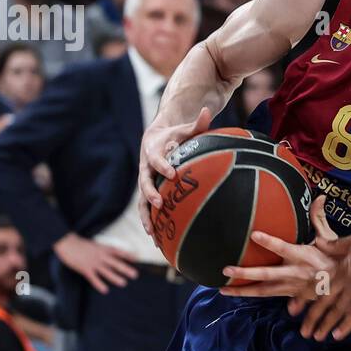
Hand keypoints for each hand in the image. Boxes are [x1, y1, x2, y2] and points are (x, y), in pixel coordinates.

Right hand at [52, 234, 138, 294]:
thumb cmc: (80, 244)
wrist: (66, 243)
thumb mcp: (94, 245)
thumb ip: (102, 251)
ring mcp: (93, 262)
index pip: (118, 252)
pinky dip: (99, 284)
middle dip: (125, 269)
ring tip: (123, 283)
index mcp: (103, 249)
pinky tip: (105, 290)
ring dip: (115, 277)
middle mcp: (100, 256)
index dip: (128, 256)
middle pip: (115, 263)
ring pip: (106, 271)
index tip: (137, 259)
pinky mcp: (85, 268)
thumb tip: (110, 255)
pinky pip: (93, 277)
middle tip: (135, 275)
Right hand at [138, 105, 212, 234]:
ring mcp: (145, 181)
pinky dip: (151, 223)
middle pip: (144, 182)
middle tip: (160, 203)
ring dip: (146, 216)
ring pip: (141, 201)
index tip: (172, 173)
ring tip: (152, 232)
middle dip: (151, 193)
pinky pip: (147, 209)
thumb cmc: (174, 135)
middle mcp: (146, 168)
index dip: (163, 166)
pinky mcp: (147, 192)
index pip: (156, 160)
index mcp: (154, 152)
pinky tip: (157, 240)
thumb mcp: (184, 129)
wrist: (154, 139)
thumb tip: (208, 110)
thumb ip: (197, 123)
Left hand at [218, 196, 338, 299]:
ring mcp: (291, 287)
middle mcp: (294, 273)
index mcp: (302, 256)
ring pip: (263, 291)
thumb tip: (319, 197)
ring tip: (223, 289)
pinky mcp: (290, 296)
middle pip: (266, 274)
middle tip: (226, 270)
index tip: (254, 234)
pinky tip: (238, 295)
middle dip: (245, 273)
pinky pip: (269, 296)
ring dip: (243, 291)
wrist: (343, 286)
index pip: (283, 247)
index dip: (269, 241)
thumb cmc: (334, 259)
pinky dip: (253, 297)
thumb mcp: (329, 238)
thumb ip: (319, 218)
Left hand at [295, 228, 350, 340]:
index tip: (292, 309)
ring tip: (317, 337)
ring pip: (337, 309)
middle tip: (303, 331)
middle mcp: (345, 277)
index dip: (303, 297)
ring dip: (326, 324)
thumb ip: (335, 245)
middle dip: (312, 317)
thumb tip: (318, 242)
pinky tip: (337, 335)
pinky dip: (345, 325)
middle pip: (324, 300)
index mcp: (340, 265)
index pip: (317, 284)